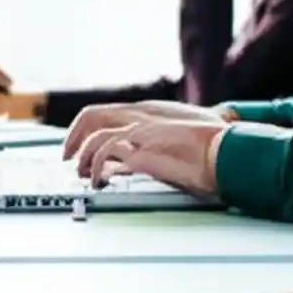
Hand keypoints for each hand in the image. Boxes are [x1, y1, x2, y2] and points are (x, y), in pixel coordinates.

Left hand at [62, 101, 231, 159]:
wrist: (225, 151)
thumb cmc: (205, 154)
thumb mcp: (165, 152)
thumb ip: (139, 155)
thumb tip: (115, 167)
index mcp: (149, 114)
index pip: (106, 114)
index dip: (86, 130)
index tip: (77, 148)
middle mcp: (141, 114)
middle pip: (93, 115)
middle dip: (74, 136)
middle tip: (67, 156)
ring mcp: (141, 126)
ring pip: (96, 131)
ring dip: (82, 153)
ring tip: (81, 172)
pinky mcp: (143, 141)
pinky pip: (107, 148)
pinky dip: (95, 164)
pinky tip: (97, 179)